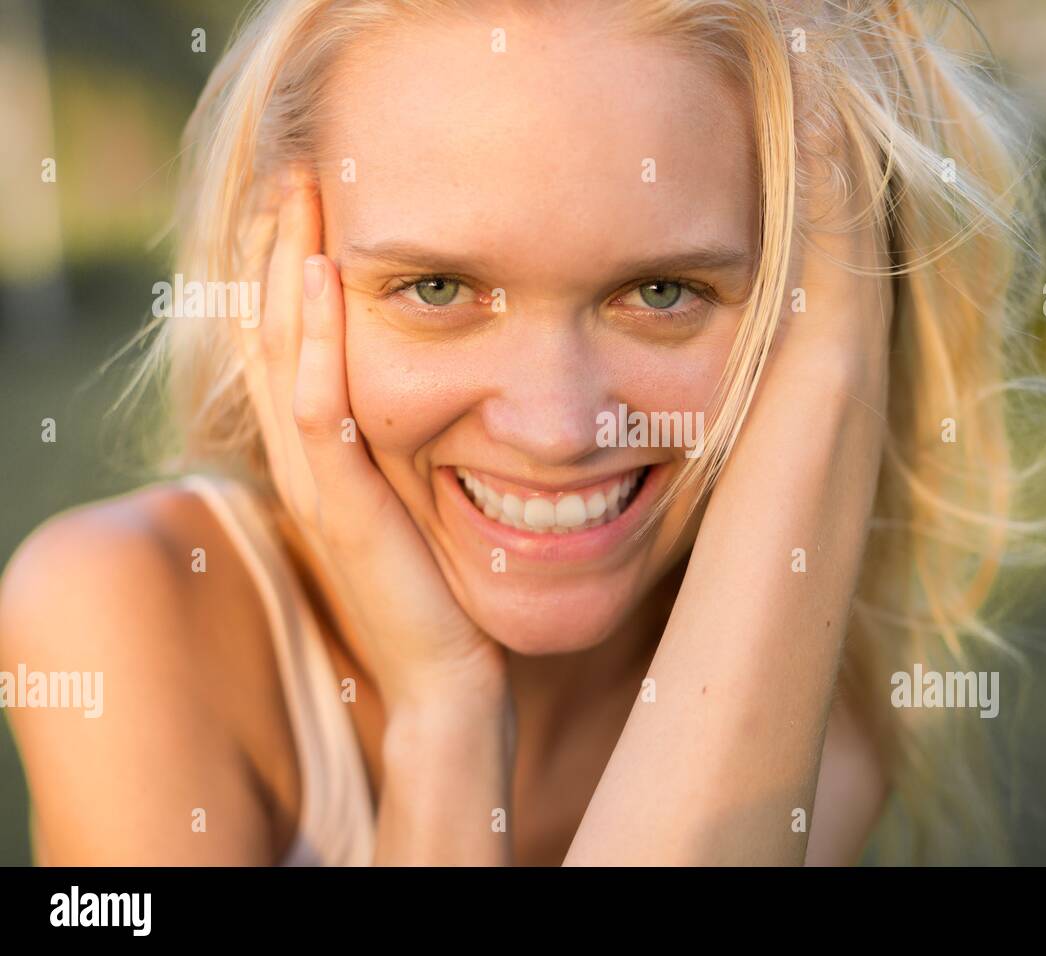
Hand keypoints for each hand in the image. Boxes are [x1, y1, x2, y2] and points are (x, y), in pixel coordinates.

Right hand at [237, 176, 505, 707]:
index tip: (313, 193)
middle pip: (272, 332)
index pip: (291, 342)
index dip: (288, 266)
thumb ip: (414, 440)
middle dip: (279, 245)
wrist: (453, 677)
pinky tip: (320, 278)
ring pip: (284, 356)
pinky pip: (320, 410)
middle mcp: (307, 461)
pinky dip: (315, 340)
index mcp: (322, 455)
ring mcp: (319, 483)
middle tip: (295, 165)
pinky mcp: (345, 508)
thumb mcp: (425, 495)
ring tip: (296, 192)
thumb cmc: (446, 590)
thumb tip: (456, 379)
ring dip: (285, 270)